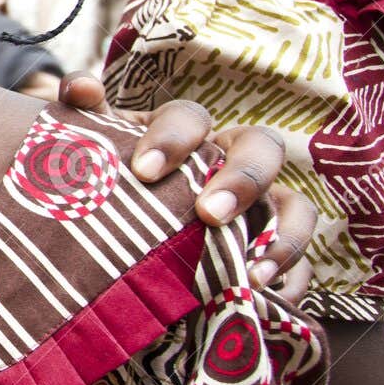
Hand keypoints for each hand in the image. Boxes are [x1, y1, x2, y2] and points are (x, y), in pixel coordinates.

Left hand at [58, 73, 315, 301]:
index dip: (173, 138)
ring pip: (293, 205)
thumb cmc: (117, 183)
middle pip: (260, 148)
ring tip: (252, 273)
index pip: (190, 117)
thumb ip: (86, 118)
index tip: (144, 171)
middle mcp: (232, 159)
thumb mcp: (99, 152)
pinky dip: (293, 279)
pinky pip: (303, 262)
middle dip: (241, 178)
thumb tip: (80, 87)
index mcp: (186, 133)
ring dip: (283, 236)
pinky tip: (271, 297)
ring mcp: (262, 204)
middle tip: (208, 213)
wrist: (125, 237)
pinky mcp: (274, 247)